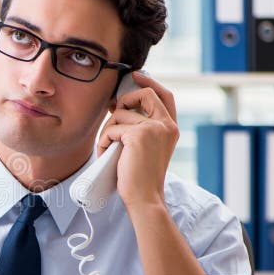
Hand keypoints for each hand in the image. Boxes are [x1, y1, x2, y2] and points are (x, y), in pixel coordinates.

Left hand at [96, 71, 178, 210]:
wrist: (145, 198)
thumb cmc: (141, 177)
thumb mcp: (147, 148)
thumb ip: (142, 128)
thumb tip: (119, 108)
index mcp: (171, 128)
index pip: (165, 95)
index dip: (150, 83)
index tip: (135, 76)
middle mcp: (166, 125)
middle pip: (144, 94)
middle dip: (123, 100)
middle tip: (112, 114)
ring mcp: (153, 128)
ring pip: (120, 114)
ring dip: (107, 130)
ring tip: (107, 148)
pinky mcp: (137, 135)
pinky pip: (111, 129)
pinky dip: (103, 141)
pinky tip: (106, 154)